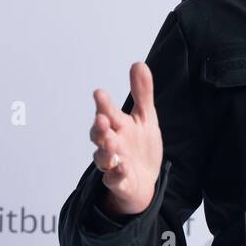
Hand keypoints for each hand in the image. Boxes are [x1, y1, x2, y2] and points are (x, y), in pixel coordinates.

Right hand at [90, 62, 162, 215]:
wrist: (145, 181)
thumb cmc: (140, 147)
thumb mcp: (146, 118)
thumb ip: (142, 93)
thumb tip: (138, 64)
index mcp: (117, 126)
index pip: (107, 112)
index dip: (103, 104)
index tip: (99, 93)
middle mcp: (111, 143)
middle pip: (99, 134)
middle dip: (99, 127)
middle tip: (102, 119)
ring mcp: (113, 163)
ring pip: (103, 157)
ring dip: (105, 150)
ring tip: (111, 143)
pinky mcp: (119, 182)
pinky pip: (114, 179)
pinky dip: (116, 174)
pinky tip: (122, 167)